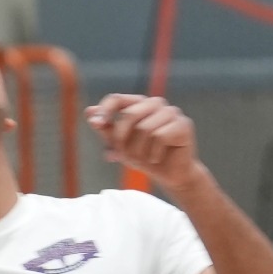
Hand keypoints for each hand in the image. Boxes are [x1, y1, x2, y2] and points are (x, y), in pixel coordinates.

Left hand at [86, 94, 201, 189]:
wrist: (170, 175)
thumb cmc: (145, 157)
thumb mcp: (120, 145)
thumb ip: (106, 129)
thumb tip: (89, 112)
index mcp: (139, 104)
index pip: (117, 99)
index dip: (105, 110)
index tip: (97, 124)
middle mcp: (156, 103)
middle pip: (130, 115)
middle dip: (123, 139)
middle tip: (125, 156)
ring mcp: (172, 112)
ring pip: (145, 128)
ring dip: (139, 151)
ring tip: (144, 159)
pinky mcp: (183, 125)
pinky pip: (160, 137)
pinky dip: (153, 154)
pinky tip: (157, 158)